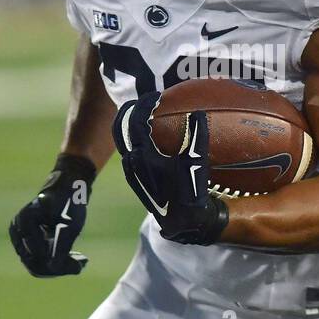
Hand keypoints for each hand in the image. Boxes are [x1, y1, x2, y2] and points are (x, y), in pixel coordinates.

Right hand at [9, 153, 95, 277]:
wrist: (66, 189)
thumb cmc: (70, 204)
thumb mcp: (71, 224)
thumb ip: (62, 245)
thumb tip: (53, 267)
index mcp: (24, 221)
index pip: (39, 256)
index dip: (61, 265)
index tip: (84, 260)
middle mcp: (17, 230)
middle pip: (35, 264)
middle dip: (60, 267)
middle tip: (82, 263)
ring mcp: (18, 237)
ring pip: (36, 266)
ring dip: (58, 267)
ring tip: (80, 259)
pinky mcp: (24, 243)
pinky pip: (37, 261)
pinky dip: (55, 262)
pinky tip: (72, 256)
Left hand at [111, 91, 227, 244]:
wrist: (182, 222)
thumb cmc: (190, 193)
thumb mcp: (195, 162)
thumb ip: (196, 136)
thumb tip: (198, 114)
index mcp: (143, 156)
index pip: (136, 122)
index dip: (144, 105)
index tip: (155, 97)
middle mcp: (132, 163)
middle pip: (120, 129)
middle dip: (130, 112)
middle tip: (144, 101)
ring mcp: (131, 172)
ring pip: (123, 141)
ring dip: (131, 125)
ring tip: (145, 116)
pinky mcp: (135, 180)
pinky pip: (129, 152)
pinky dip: (135, 139)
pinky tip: (150, 139)